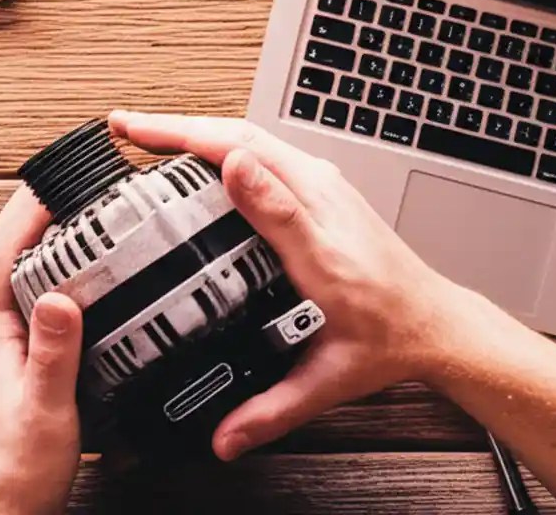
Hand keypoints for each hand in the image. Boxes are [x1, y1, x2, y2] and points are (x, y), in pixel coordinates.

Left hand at [0, 186, 83, 514]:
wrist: (12, 509)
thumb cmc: (18, 469)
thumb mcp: (45, 409)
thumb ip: (53, 353)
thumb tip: (59, 296)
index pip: (1, 257)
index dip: (23, 214)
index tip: (50, 182)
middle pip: (12, 257)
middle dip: (36, 214)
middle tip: (70, 183)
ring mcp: (14, 347)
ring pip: (28, 278)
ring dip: (50, 241)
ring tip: (81, 212)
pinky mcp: (32, 361)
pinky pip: (45, 303)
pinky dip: (64, 277)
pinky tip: (90, 278)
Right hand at [109, 111, 475, 461]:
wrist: (433, 322)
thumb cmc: (386, 340)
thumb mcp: (326, 380)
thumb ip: (273, 406)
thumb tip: (224, 428)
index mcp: (320, 238)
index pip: (258, 177)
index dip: (201, 155)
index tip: (158, 144)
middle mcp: (322, 196)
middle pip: (242, 139)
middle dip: (175, 128)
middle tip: (122, 129)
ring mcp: (322, 183)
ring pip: (250, 137)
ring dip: (194, 129)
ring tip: (143, 133)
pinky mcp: (319, 184)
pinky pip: (262, 148)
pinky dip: (217, 141)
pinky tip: (193, 151)